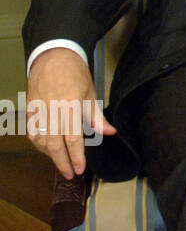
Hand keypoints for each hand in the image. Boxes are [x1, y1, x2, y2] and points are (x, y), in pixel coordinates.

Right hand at [26, 47, 115, 179]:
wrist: (53, 56)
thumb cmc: (76, 73)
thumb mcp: (91, 93)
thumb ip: (97, 116)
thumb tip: (110, 133)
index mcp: (70, 105)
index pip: (73, 137)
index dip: (76, 156)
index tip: (80, 169)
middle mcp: (52, 109)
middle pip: (54, 143)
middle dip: (62, 161)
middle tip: (69, 175)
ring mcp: (38, 109)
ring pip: (41, 140)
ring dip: (50, 155)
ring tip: (62, 163)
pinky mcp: (29, 109)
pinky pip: (32, 132)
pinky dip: (40, 144)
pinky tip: (49, 149)